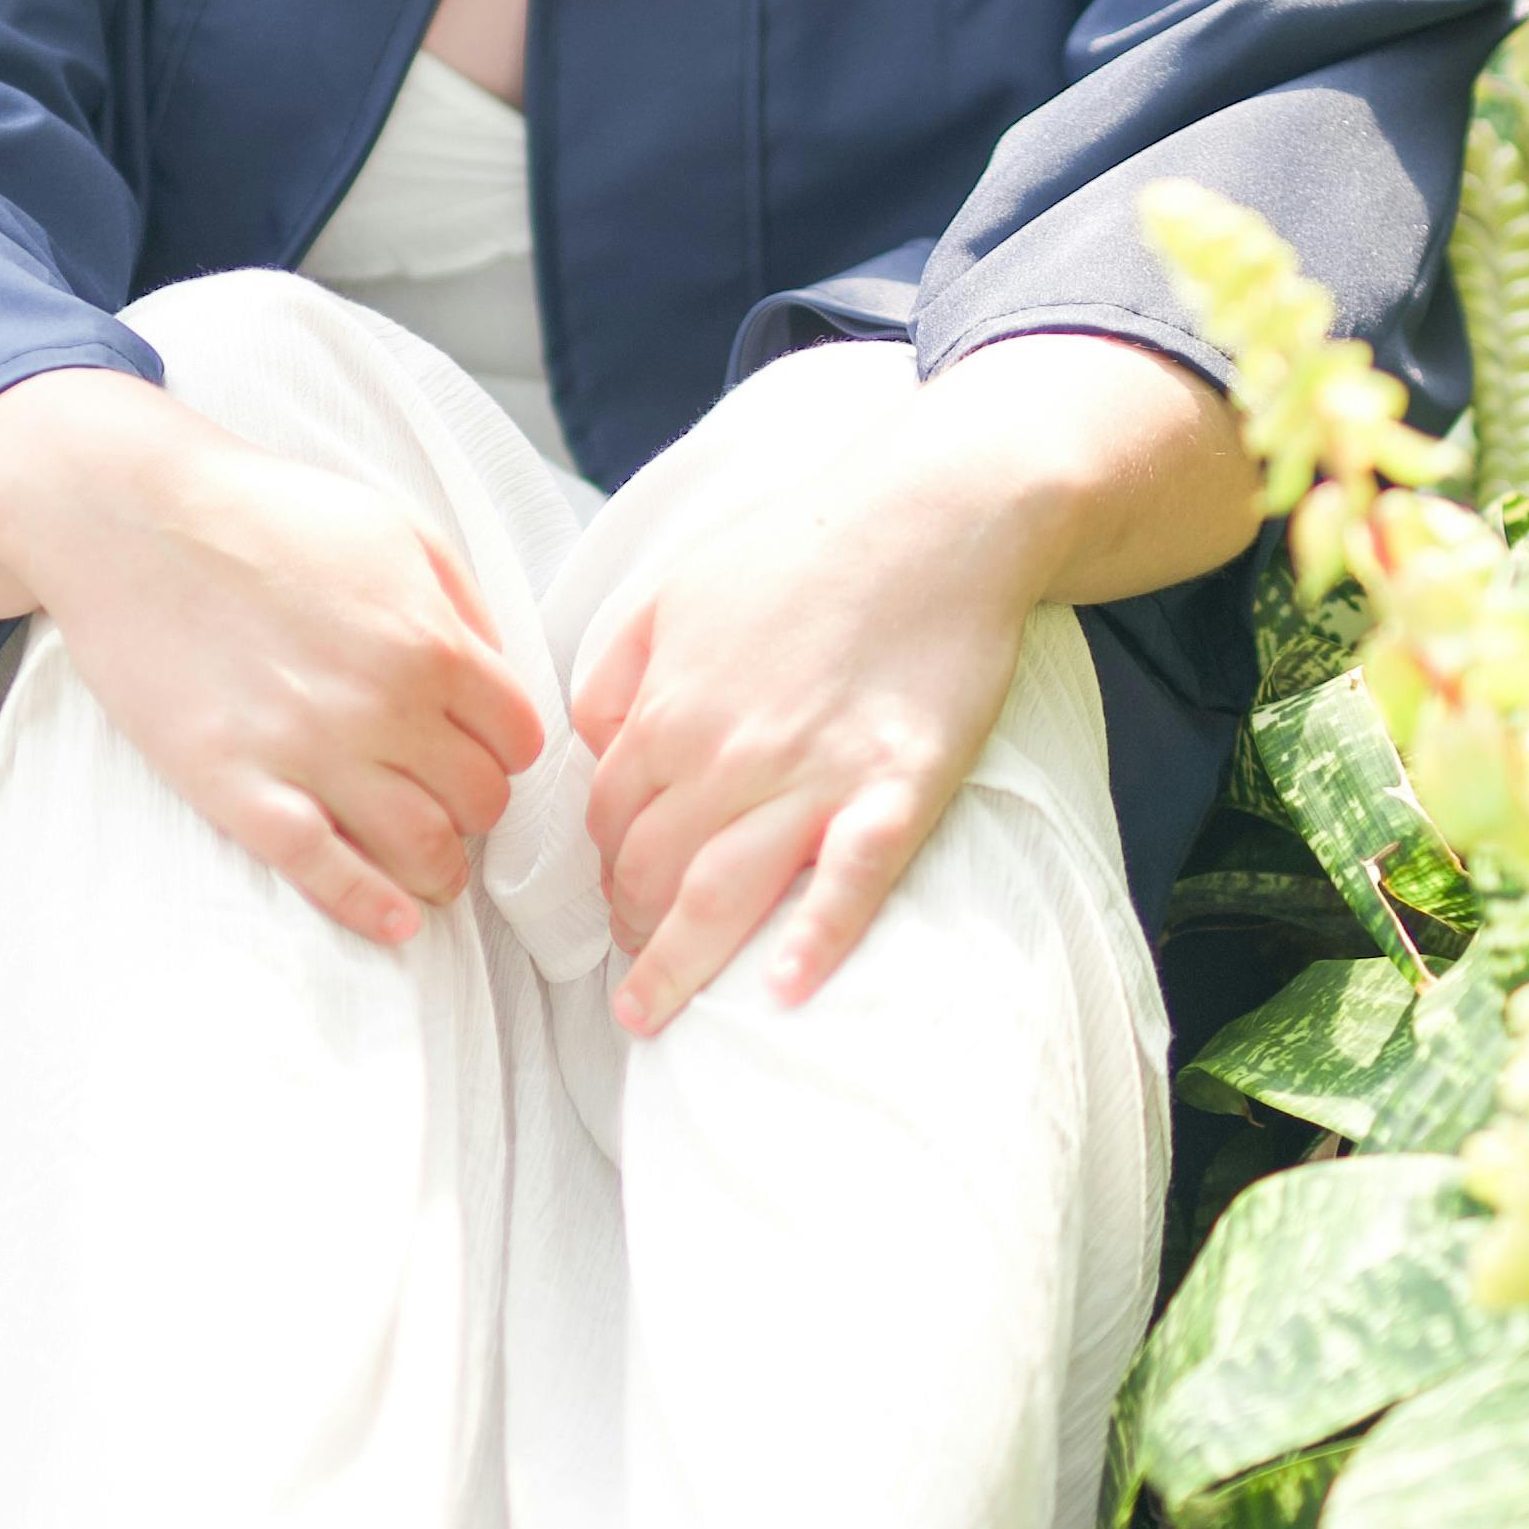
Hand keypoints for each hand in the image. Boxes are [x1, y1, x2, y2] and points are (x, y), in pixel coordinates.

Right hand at [0, 372, 540, 952]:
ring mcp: (308, 751)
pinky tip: (394, 922)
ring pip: (422, 850)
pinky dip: (371, 909)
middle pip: (480, 801)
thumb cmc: (263, 515)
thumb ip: (460, 605)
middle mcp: (383, 704)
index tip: (479, 755)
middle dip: (474, 810)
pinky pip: (322, 871)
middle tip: (446, 806)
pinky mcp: (236, 785)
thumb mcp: (392, 530)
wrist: (132, 518)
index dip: (504, 752)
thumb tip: (498, 675)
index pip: (518, 739)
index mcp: (429, 640)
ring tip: (430, 870)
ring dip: (439, 870)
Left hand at [570, 339, 1253, 1035]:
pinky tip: (785, 994)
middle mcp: (726, 752)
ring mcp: (813, 776)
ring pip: (721, 896)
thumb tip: (594, 752)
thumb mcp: (673, 592)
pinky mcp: (898, 786)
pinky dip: (815, 943)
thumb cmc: (802, 549)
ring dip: (680, 966)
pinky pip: (851, 882)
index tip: (614, 899)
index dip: (601, 869)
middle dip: (630, 928)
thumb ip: (619, 675)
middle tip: (636, 963)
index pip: (606, 822)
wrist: (934, 514)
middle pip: (648, 872)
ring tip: (660, 1014)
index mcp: (667, 708)